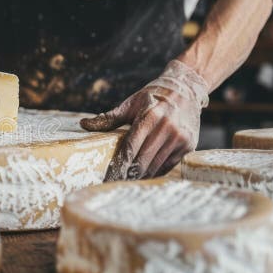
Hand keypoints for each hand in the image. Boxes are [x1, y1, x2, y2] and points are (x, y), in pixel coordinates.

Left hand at [80, 60, 208, 179]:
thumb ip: (109, 118)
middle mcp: (167, 128)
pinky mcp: (188, 146)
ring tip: (127, 182)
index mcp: (150, 116)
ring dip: (141, 176)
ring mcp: (179, 138)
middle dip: (127, 174)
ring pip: (155, 166)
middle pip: (142, 160)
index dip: (119, 165)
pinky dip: (155, 172)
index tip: (109, 176)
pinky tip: (144, 176)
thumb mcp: (130, 104)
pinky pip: (167, 165)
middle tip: (115, 183)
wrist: (186, 90)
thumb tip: (83, 124)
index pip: (131, 147)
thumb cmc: (153, 97)